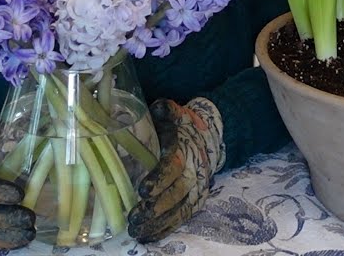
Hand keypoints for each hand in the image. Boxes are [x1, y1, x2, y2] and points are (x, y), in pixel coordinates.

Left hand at [127, 97, 225, 242]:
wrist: (209, 137)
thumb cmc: (182, 126)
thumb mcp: (174, 112)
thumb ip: (166, 110)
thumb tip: (159, 107)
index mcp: (184, 152)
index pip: (172, 167)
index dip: (159, 179)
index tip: (143, 190)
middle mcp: (193, 173)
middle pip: (176, 194)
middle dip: (156, 207)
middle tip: (134, 218)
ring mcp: (196, 190)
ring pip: (179, 210)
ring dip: (158, 222)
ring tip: (137, 231)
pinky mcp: (195, 202)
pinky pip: (182, 219)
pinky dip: (166, 229)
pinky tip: (148, 236)